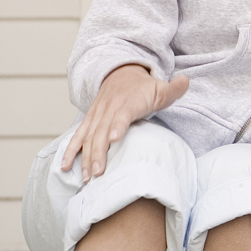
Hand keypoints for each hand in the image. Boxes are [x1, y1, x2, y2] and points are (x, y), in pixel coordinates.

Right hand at [60, 66, 188, 179]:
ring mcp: (97, 115)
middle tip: (99, 173)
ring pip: (88, 137)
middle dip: (98, 152)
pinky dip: (70, 150)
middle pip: (101, 132)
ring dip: (85, 157)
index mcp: (127, 102)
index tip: (114, 138)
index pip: (122, 114)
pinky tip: (65, 166)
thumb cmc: (144, 86)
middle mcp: (109, 108)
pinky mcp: (89, 120)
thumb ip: (174, 88)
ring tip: (86, 177)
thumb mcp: (160, 86)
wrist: (121, 72)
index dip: (117, 125)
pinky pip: (78, 136)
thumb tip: (186, 80)